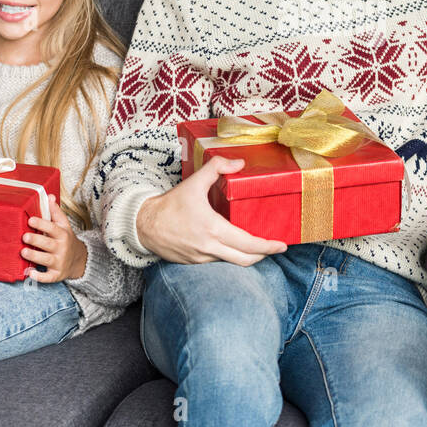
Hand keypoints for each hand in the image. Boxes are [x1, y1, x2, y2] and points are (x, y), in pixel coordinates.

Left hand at [23, 194, 87, 281]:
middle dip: (36, 240)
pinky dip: (39, 277)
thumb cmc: (66, 239)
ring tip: (23, 252)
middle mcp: (62, 248)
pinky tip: (29, 273)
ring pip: (46, 260)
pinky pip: (48, 277)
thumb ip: (55, 212)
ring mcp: (59, 262)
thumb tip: (49, 196)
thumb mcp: (64, 225)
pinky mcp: (56, 275)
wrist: (79, 260)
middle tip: (24, 237)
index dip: (42, 224)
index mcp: (63, 234)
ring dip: (34, 256)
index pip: (52, 228)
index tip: (31, 220)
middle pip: (48, 244)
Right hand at [135, 154, 287, 265]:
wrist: (144, 225)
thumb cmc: (170, 205)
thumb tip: (240, 163)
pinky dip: (230, 256)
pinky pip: (218, 262)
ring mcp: (202, 258)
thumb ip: (217, 168)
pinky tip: (235, 247)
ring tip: (259, 247)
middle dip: (265, 254)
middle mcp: (210, 247)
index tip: (282, 244)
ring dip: (248, 256)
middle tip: (277, 247)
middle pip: (246, 259)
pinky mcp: (194, 263)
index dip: (268, 246)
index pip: (248, 244)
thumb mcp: (194, 182)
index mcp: (213, 229)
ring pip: (232, 262)